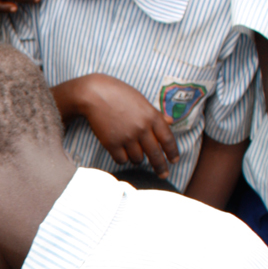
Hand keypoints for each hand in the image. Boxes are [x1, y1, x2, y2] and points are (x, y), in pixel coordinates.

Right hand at [54, 74, 178, 177]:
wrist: (94, 94)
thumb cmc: (119, 94)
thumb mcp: (142, 101)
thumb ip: (156, 114)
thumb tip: (170, 122)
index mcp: (152, 116)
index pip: (167, 139)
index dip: (172, 152)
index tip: (174, 161)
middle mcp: (141, 128)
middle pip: (155, 154)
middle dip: (160, 167)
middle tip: (163, 174)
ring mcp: (126, 137)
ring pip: (138, 159)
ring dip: (137, 158)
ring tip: (133, 152)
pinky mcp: (112, 144)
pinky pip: (122, 160)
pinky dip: (123, 158)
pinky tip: (121, 152)